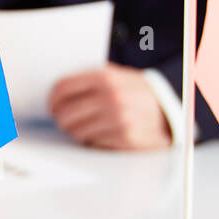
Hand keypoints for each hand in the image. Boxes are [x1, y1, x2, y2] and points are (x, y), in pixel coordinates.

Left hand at [47, 63, 172, 149]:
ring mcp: (118, 119)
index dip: (52, 99)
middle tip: (63, 119)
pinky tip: (100, 132)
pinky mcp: (124, 138)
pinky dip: (92, 140)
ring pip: (76, 131)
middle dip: (61, 118)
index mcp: (105, 78)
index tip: (51, 105)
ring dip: (76, 131)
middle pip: (65, 113)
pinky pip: (93, 143)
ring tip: (84, 125)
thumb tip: (58, 90)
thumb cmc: (136, 93)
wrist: (167, 111)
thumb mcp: (117, 75)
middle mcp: (111, 97)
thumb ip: (90, 78)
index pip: (63, 88)